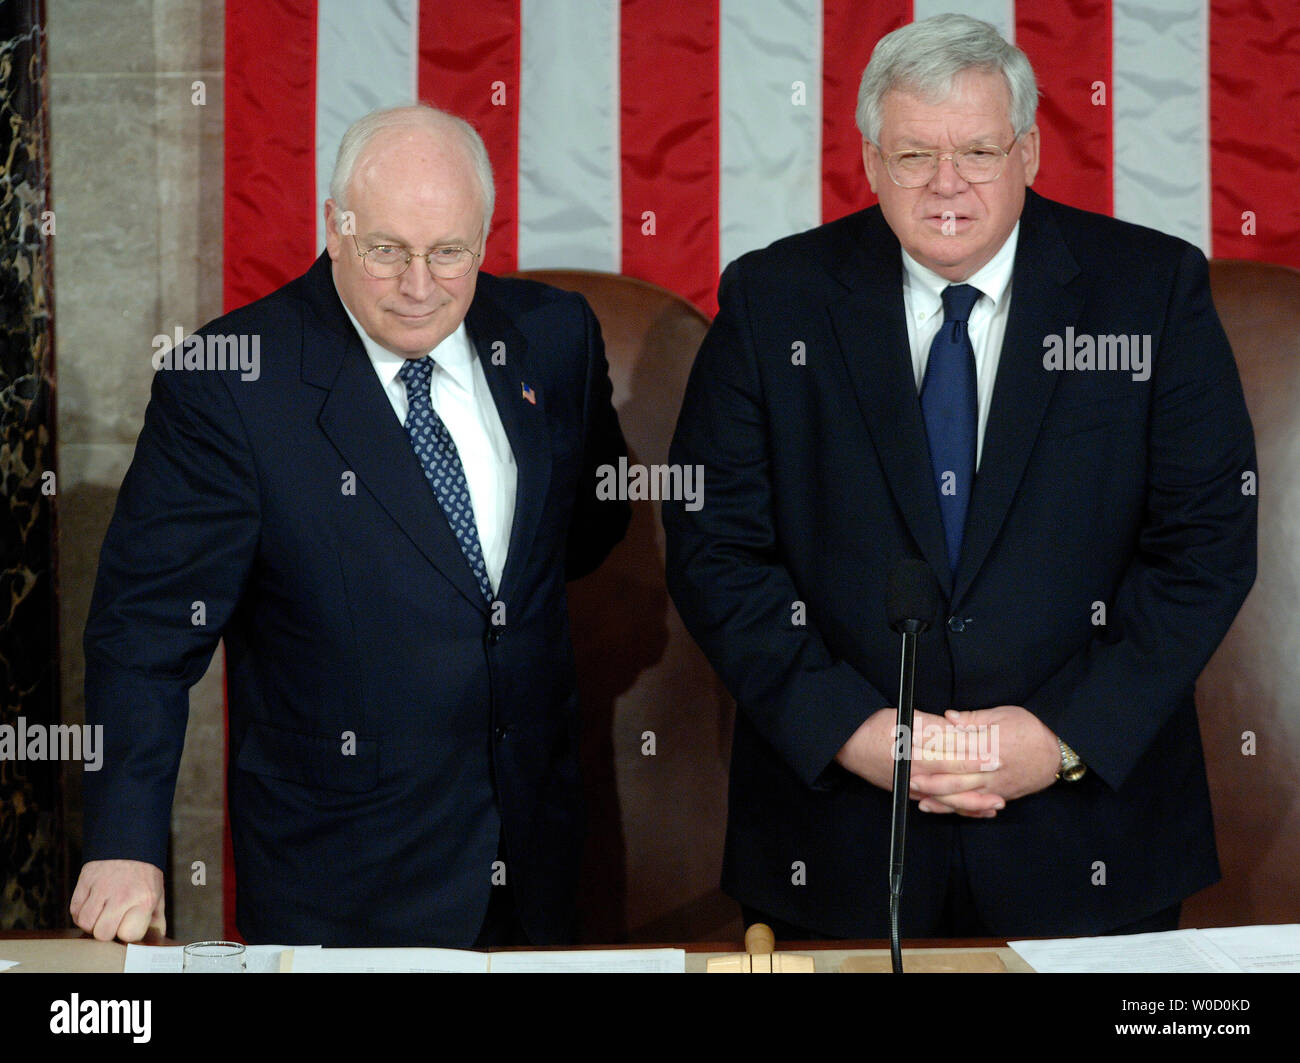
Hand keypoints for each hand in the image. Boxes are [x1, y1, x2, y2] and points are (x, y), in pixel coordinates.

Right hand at [70, 860, 165, 942]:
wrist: (130, 842)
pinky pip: (74, 910)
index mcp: (144, 899)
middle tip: (114, 919)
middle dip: (107, 930)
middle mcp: (122, 894)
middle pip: (102, 933)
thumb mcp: (157, 894)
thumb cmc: (144, 874)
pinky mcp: (84, 881)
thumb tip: (155, 939)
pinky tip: (92, 904)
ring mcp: (101, 887)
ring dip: (92, 922)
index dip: (127, 932)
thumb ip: (156, 919)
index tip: (129, 924)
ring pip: (85, 923)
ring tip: (102, 912)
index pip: (128, 934)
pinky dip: (80, 912)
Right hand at [835, 708, 993, 797]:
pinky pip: (935, 804)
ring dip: (971, 805)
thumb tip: (957, 726)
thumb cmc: (871, 727)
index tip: (995, 756)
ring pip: (945, 801)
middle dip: (979, 788)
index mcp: (914, 756)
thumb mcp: (902, 719)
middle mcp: (913, 777)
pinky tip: (969, 810)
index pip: (951, 759)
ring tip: (993, 806)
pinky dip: (953, 808)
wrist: (844, 743)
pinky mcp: (906, 793)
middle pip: (952, 787)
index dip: (975, 758)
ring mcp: (909, 788)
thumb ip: (932, 724)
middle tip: (1002, 789)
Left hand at [909, 705, 1060, 815]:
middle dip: (927, 774)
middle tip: (904, 772)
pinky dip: (954, 807)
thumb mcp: (1004, 714)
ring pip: (960, 793)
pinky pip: (973, 805)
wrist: (1059, 753)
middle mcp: (989, 768)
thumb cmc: (1031, 729)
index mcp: (988, 743)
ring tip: (914, 792)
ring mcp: (994, 785)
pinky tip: (936, 806)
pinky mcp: (999, 795)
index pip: (953, 744)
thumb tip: (949, 717)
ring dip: (935, 794)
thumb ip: (975, 718)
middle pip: (952, 773)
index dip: (929, 744)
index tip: (910, 741)